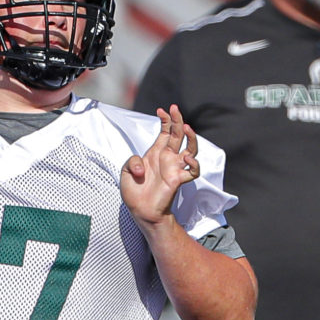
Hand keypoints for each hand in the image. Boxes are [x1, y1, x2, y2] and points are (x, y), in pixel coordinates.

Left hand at [120, 105, 199, 226]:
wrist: (140, 210)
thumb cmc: (134, 191)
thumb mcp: (126, 172)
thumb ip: (131, 161)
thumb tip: (142, 167)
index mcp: (155, 153)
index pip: (165, 132)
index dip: (165, 120)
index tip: (162, 110)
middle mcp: (167, 158)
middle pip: (178, 135)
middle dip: (178, 120)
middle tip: (175, 108)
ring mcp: (174, 168)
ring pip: (191, 148)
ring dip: (191, 137)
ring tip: (186, 128)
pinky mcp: (178, 179)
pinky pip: (193, 171)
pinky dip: (193, 163)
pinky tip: (187, 157)